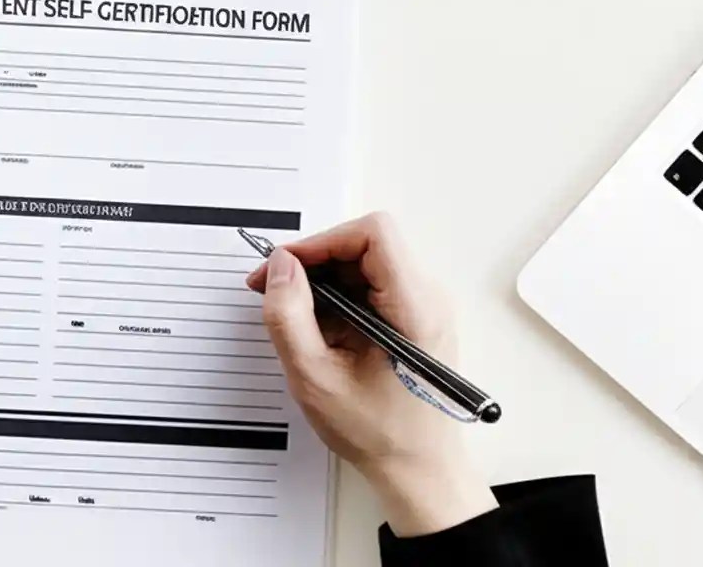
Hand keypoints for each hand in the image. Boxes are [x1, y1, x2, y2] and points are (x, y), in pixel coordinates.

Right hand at [247, 213, 496, 536]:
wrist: (418, 468)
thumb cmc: (379, 433)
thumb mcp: (316, 377)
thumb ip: (289, 316)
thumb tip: (279, 267)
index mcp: (415, 309)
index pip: (373, 234)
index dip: (322, 241)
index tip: (286, 266)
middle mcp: (428, 299)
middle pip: (366, 245)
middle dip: (315, 261)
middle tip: (274, 289)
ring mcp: (423, 307)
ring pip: (364, 263)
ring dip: (323, 281)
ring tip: (296, 318)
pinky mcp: (413, 317)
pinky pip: (370, 285)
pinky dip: (336, 297)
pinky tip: (319, 330)